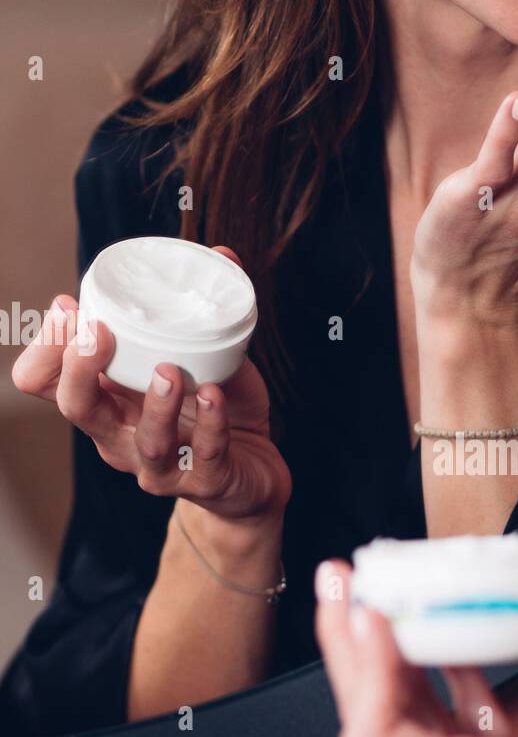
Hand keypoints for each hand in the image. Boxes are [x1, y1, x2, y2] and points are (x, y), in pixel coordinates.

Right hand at [11, 246, 291, 526]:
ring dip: (155, 403)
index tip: (69, 305)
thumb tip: (220, 253)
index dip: (45, 347)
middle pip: (76, 408)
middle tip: (98, 331)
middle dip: (78, 367)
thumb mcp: (202, 358)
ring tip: (170, 371)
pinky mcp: (204, 483)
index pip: (44, 381)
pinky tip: (214, 394)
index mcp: (106, 401)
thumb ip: (202, 314)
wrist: (255, 472)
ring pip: (143, 442)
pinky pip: (203, 457)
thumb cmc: (215, 410)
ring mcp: (160, 464)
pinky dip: (210, 424)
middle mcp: (120, 435)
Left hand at [316, 557, 517, 736]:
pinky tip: (447, 634)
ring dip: (385, 658)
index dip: (364, 670)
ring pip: (405, 720)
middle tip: (340, 578)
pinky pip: (448, 725)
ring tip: (376, 593)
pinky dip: (440, 678)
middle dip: (349, 646)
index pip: (379, 736)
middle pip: (374, 719)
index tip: (372, 611)